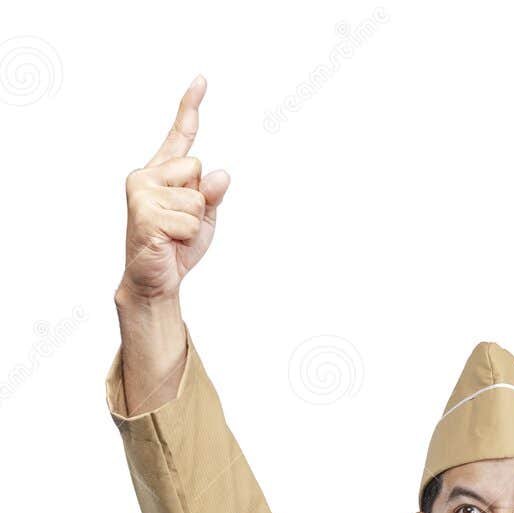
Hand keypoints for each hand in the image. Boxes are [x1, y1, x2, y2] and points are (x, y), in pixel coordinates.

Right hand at [117, 73, 229, 303]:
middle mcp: (147, 175)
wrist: (154, 281)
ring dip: (193, 223)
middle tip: (178, 224)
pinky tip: (168, 242)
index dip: (190, 106)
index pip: (181, 136)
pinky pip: (190, 219)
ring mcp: (142, 191)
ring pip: (196, 197)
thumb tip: (220, 174)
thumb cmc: (176, 247)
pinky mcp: (144, 212)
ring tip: (172, 234)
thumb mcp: (204, 218)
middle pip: (198, 169)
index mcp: (162, 172)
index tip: (202, 80)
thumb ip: (212, 195)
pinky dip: (187, 236)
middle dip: (199, 202)